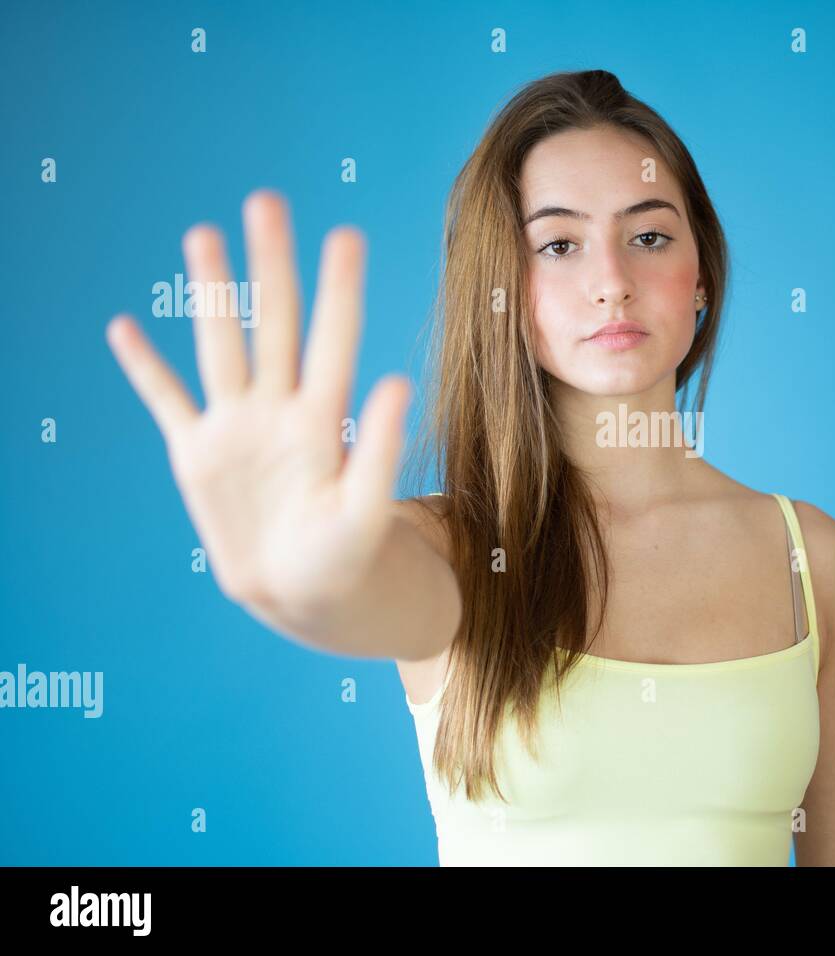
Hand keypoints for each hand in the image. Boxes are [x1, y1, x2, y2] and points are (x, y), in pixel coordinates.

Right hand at [106, 190, 411, 616]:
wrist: (306, 593)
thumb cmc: (348, 554)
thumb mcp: (368, 511)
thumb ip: (382, 450)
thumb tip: (399, 383)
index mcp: (323, 419)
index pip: (332, 339)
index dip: (338, 289)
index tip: (345, 234)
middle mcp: (279, 410)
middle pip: (273, 324)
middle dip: (270, 265)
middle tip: (268, 200)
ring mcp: (236, 428)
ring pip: (220, 347)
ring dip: (211, 295)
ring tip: (202, 234)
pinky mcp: (197, 456)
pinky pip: (166, 403)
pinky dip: (144, 370)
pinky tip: (125, 327)